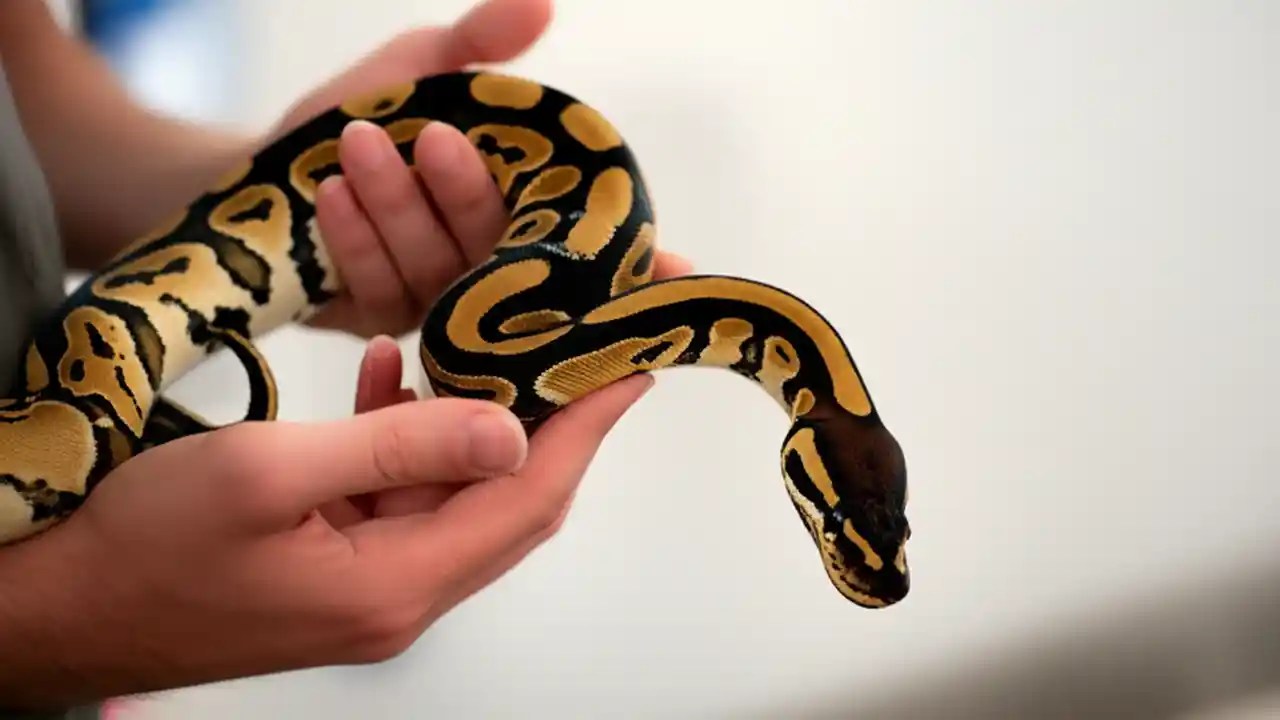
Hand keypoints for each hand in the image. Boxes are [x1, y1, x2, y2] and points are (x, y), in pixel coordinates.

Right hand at [0, 356, 654, 708]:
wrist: (63, 606)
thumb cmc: (143, 547)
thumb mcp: (267, 475)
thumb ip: (395, 446)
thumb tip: (509, 429)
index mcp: (392, 584)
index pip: (529, 499)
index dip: (586, 429)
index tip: (629, 365)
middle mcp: (398, 596)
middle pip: (510, 503)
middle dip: (554, 423)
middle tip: (581, 347)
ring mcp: (369, 585)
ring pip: (460, 496)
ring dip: (478, 424)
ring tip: (494, 345)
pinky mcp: (339, 565)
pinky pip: (403, 497)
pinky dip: (413, 437)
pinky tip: (395, 374)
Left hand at [270, 0, 553, 336]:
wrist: (273, 168)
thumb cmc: (366, 118)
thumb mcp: (421, 68)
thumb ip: (478, 42)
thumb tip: (540, 5)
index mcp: (515, 204)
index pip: (539, 209)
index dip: (516, 182)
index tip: (465, 133)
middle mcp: (488, 261)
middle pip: (488, 242)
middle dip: (456, 190)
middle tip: (429, 135)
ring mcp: (438, 300)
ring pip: (432, 266)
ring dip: (395, 203)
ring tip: (356, 143)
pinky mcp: (384, 323)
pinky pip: (379, 289)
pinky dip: (356, 239)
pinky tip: (330, 194)